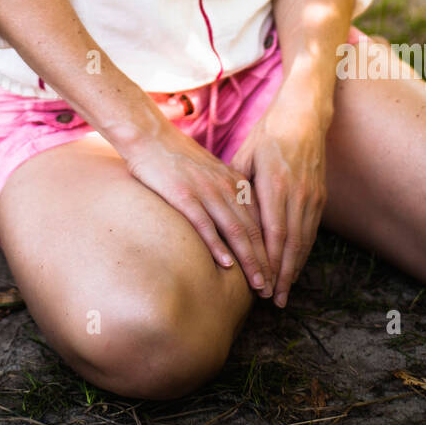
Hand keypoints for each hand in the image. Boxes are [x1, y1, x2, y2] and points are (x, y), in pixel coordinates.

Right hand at [121, 122, 274, 295]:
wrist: (149, 135)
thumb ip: (224, 193)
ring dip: (248, 261)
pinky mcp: (183, 195)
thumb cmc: (176, 157)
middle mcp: (225, 187)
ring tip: (258, 284)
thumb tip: (234, 221)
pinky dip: (217, 245)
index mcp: (234, 182)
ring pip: (235, 230)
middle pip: (252, 230)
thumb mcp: (209, 172)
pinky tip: (225, 264)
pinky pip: (205, 224)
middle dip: (265, 263)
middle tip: (271, 289)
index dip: (271, 250)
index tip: (277, 274)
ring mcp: (205, 191)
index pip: (260, 221)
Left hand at [228, 101, 328, 308]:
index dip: (267, 263)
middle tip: (273, 301)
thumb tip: (222, 212)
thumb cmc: (268, 134)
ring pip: (304, 241)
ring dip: (294, 269)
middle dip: (282, 276)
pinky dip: (303, 252)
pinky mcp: (319, 196)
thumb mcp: (246, 155)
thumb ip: (237, 186)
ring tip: (284, 292)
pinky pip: (311, 231)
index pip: (272, 234)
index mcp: (276, 185)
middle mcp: (297, 195)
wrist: (304, 115)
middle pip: (291, 245)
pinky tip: (294, 267)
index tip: (260, 285)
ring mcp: (312, 196)